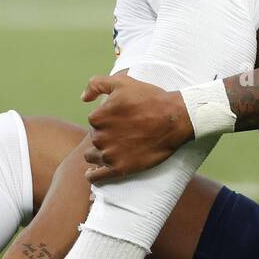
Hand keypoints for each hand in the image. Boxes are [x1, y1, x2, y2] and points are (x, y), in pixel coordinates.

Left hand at [80, 73, 194, 182]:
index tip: (121, 120)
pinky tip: (93, 173)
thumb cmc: (150, 99)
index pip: (95, 121)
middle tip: (122, 134)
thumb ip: (97, 84)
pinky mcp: (119, 168)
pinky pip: (96, 176)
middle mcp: (99, 137)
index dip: (107, 120)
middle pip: (94, 139)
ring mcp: (109, 154)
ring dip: (98, 154)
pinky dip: (93, 175)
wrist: (173, 119)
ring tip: (111, 152)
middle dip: (105, 136)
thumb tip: (84, 98)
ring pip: (92, 156)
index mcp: (98, 117)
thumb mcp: (122, 82)